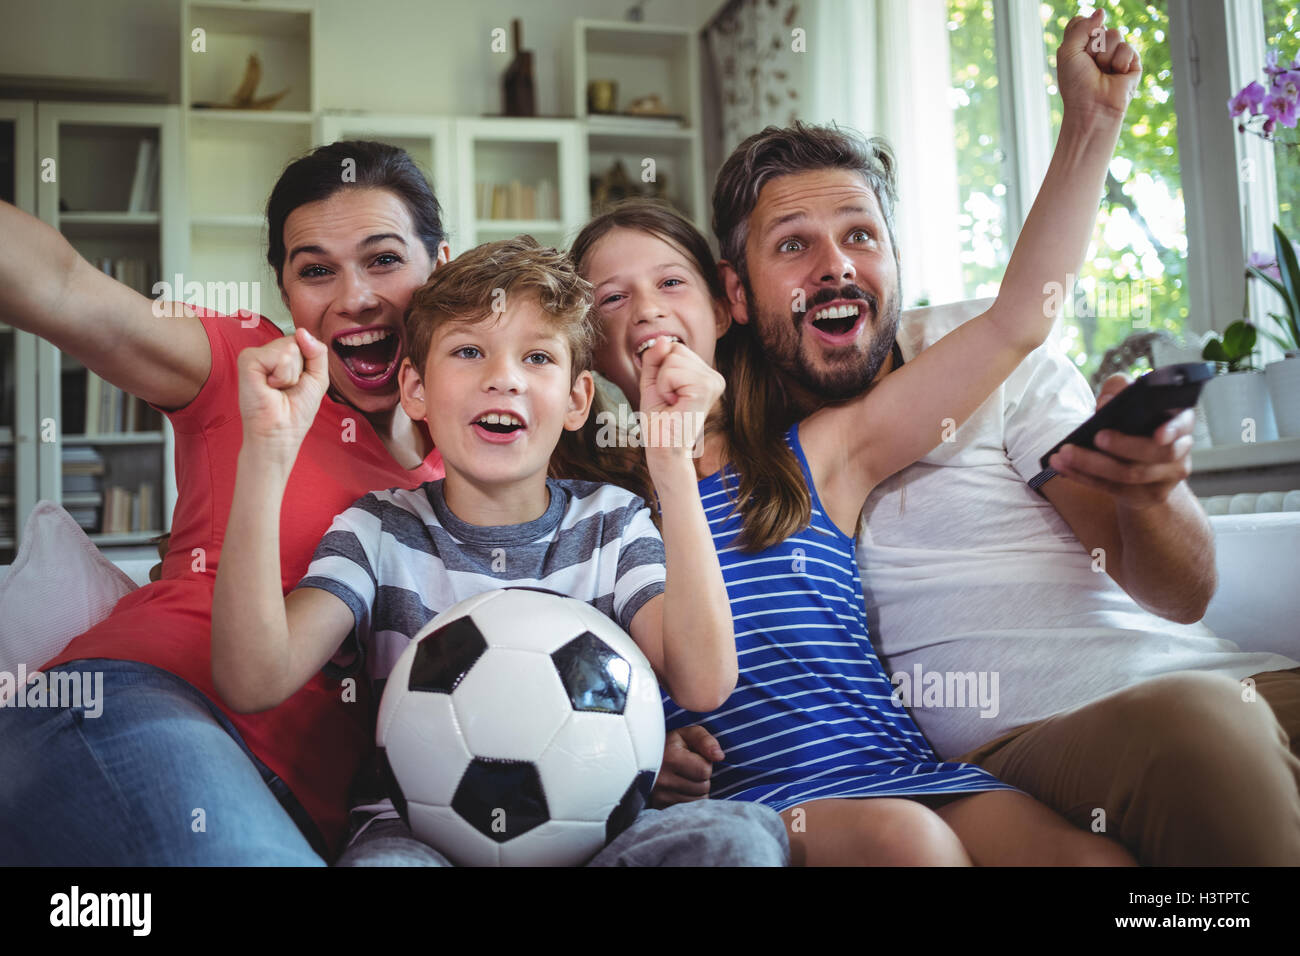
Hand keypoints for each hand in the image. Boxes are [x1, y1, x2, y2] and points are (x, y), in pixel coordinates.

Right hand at [236, 326, 330, 461]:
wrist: (281, 432)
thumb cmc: (296, 412)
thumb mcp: (318, 378)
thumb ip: (317, 351)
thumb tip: (302, 331)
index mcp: (281, 356)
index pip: (303, 340)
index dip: (309, 363)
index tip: (299, 383)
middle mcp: (267, 354)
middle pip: (297, 342)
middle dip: (301, 369)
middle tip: (286, 388)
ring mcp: (256, 355)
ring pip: (290, 348)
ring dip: (292, 374)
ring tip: (278, 389)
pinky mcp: (247, 360)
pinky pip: (279, 356)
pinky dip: (282, 375)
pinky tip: (270, 387)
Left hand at [637, 337, 724, 455]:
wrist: (663, 447)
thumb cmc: (659, 419)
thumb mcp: (652, 381)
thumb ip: (655, 358)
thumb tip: (662, 339)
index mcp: (705, 374)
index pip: (676, 347)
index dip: (661, 368)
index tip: (667, 393)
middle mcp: (714, 376)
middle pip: (675, 348)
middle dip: (661, 374)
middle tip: (669, 399)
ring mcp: (713, 381)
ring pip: (673, 358)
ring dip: (662, 382)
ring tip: (672, 402)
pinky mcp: (706, 387)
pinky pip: (671, 370)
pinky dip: (664, 387)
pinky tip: (675, 404)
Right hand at [650, 726, 724, 807]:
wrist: (644, 761)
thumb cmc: (671, 746)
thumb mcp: (687, 735)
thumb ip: (705, 740)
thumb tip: (719, 756)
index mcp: (669, 757)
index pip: (704, 770)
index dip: (704, 763)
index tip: (693, 758)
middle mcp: (662, 779)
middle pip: (703, 787)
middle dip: (701, 778)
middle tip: (688, 769)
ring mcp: (660, 796)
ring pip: (698, 800)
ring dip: (697, 791)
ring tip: (683, 779)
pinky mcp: (660, 808)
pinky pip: (689, 810)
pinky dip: (689, 801)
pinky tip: (680, 790)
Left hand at [1047, 373, 1194, 508]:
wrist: (1144, 470)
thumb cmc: (1134, 426)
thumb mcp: (1130, 404)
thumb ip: (1120, 390)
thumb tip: (1106, 402)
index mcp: (1180, 422)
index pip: (1184, 423)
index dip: (1173, 429)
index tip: (1158, 434)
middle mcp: (1179, 451)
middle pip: (1156, 452)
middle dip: (1124, 445)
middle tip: (1097, 436)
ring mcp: (1164, 478)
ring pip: (1130, 474)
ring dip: (1092, 463)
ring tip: (1065, 452)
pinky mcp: (1144, 496)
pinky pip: (1111, 488)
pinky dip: (1082, 476)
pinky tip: (1060, 466)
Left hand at [1057, 8, 1141, 119]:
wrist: (1092, 108)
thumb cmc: (1076, 85)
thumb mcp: (1068, 52)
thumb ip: (1080, 27)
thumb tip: (1101, 12)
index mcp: (1079, 46)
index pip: (1081, 22)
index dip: (1080, 33)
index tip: (1077, 52)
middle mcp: (1097, 48)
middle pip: (1099, 26)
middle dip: (1092, 46)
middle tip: (1090, 66)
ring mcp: (1115, 54)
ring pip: (1115, 34)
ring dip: (1105, 55)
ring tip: (1103, 72)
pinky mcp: (1132, 62)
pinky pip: (1127, 47)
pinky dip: (1119, 62)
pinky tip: (1116, 75)